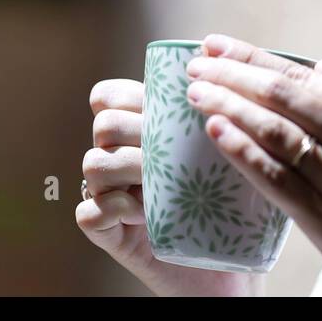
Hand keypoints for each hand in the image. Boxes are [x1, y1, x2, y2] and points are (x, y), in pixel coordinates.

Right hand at [76, 78, 260, 295]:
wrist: (231, 266)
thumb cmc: (233, 203)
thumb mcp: (229, 151)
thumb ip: (217, 112)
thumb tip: (216, 53)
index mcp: (139, 131)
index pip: (107, 96)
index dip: (125, 96)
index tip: (160, 111)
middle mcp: (117, 158)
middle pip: (104, 125)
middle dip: (138, 133)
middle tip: (172, 155)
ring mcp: (108, 194)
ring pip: (94, 163)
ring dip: (132, 170)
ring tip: (164, 186)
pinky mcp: (106, 232)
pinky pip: (88, 212)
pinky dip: (115, 208)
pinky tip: (146, 214)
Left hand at [184, 34, 321, 295]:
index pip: (299, 73)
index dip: (252, 57)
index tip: (215, 45)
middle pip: (278, 94)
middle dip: (229, 74)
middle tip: (193, 63)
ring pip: (271, 129)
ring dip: (227, 105)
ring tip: (194, 93)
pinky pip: (274, 177)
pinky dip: (242, 151)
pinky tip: (215, 133)